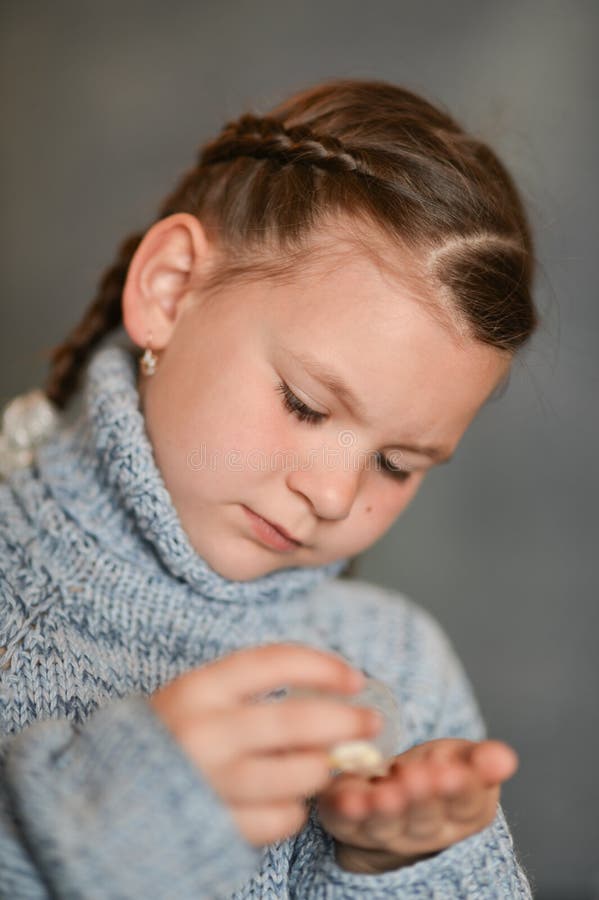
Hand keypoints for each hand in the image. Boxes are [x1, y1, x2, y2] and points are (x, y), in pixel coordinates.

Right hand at [148, 643, 378, 846]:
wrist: (102, 799)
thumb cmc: (164, 737)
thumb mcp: (195, 698)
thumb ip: (247, 692)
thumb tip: (326, 691)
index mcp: (199, 688)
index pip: (274, 662)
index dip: (322, 666)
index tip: (353, 677)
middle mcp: (205, 732)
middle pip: (297, 723)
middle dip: (346, 723)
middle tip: (371, 724)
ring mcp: (211, 784)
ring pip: (298, 775)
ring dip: (322, 769)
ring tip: (324, 765)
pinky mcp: (217, 826)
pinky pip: (280, 819)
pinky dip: (292, 809)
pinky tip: (283, 799)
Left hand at [315, 737, 518, 872]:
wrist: (387, 794)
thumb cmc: (431, 772)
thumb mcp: (461, 760)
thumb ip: (481, 760)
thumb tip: (505, 759)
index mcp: (459, 813)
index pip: (465, 803)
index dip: (460, 788)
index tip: (454, 772)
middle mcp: (422, 829)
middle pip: (425, 817)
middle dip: (422, 797)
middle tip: (419, 776)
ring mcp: (383, 830)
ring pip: (386, 822)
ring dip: (387, 808)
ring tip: (388, 792)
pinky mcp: (346, 821)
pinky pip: (347, 820)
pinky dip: (347, 810)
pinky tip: (348, 799)